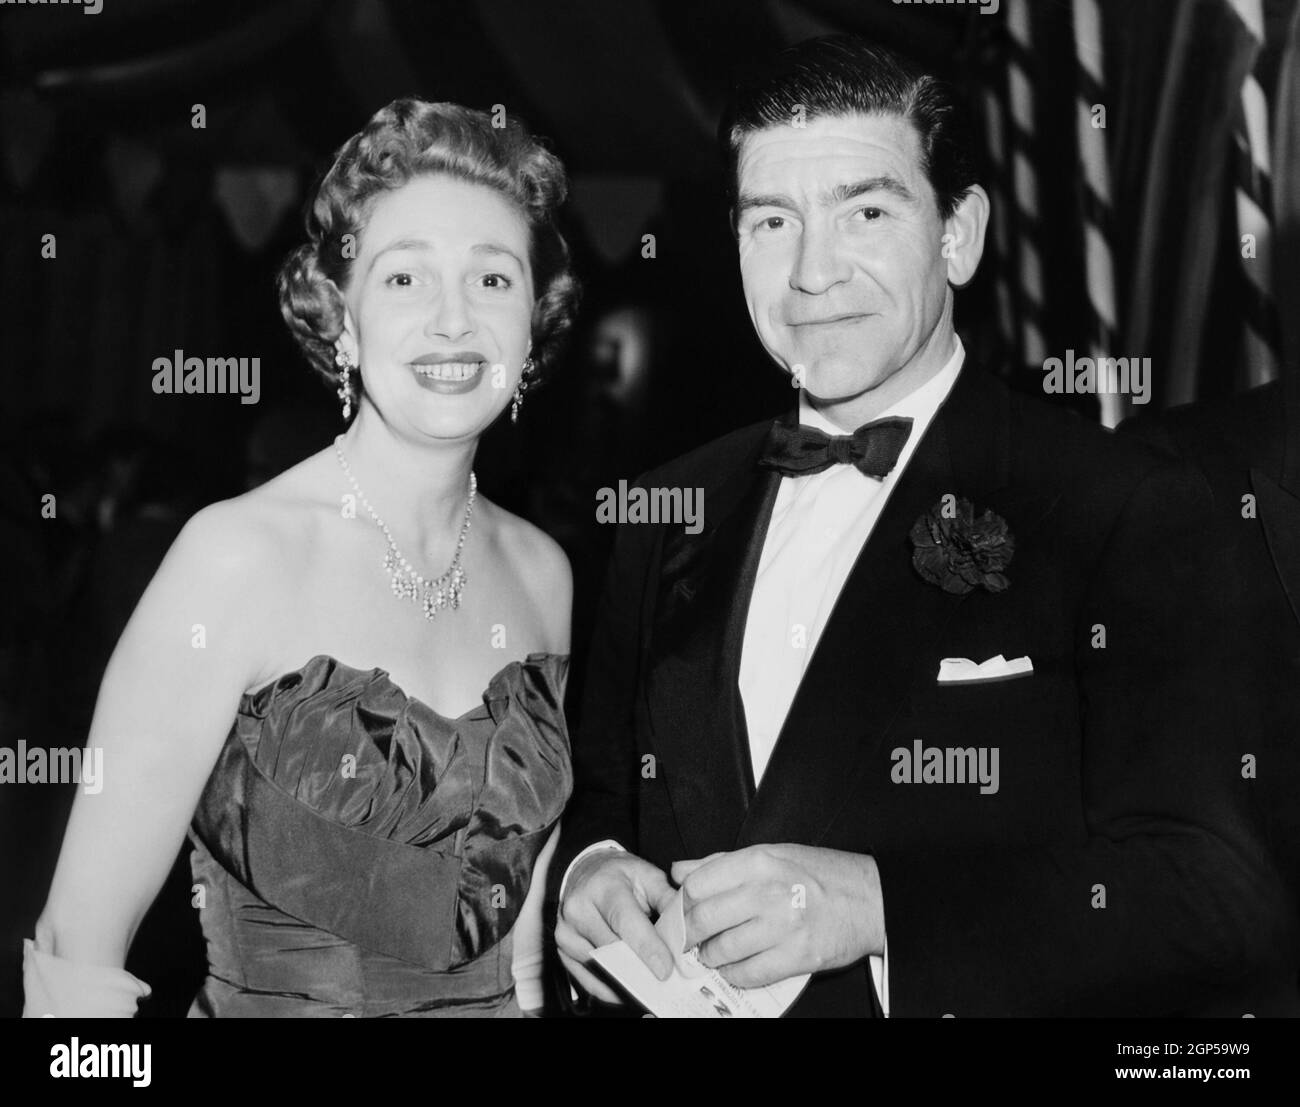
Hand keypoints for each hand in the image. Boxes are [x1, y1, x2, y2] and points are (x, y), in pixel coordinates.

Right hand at [556, 849, 676, 1004]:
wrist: (585, 871)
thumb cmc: (620, 875)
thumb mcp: (647, 875)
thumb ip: (667, 900)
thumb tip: (685, 931)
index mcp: (603, 887)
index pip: (625, 922)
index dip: (647, 948)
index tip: (665, 970)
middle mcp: (579, 909)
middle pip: (612, 950)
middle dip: (641, 969)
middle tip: (665, 984)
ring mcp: (566, 933)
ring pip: (600, 969)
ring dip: (627, 982)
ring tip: (651, 988)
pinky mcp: (562, 951)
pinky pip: (588, 981)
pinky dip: (611, 990)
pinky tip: (630, 991)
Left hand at [672, 844, 883, 988]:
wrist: (871, 899)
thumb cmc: (822, 874)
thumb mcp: (772, 853)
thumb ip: (722, 862)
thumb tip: (681, 870)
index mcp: (760, 861)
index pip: (699, 883)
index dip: (685, 900)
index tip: (684, 908)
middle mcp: (768, 892)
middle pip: (705, 918)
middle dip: (690, 932)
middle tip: (690, 936)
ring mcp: (783, 926)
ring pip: (723, 949)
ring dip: (710, 955)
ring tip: (712, 952)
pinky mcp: (797, 957)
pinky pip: (750, 973)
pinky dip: (735, 974)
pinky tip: (735, 967)